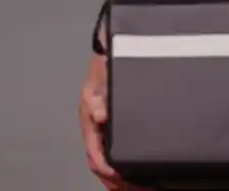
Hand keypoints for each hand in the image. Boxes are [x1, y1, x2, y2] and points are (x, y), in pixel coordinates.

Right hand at [79, 57, 141, 189]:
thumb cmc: (105, 65)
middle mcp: (97, 129)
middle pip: (102, 164)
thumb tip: (100, 115)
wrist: (113, 51)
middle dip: (116, 181)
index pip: (96, 154)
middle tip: (135, 189)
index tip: (120, 179)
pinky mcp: (116, 127)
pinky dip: (126, 167)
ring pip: (110, 162)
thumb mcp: (102, 80)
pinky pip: (117, 153)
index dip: (107, 169)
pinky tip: (137, 173)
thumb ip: (100, 98)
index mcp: (90, 122)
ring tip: (138, 187)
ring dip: (121, 178)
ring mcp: (105, 129)